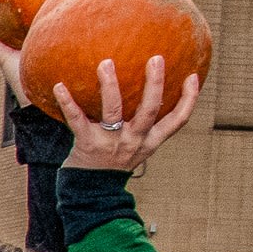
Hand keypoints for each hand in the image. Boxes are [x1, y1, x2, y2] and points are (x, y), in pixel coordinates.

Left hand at [55, 56, 199, 171]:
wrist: (91, 193)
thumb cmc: (113, 163)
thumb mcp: (136, 148)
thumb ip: (143, 126)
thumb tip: (148, 94)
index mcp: (149, 142)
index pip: (177, 121)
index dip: (189, 99)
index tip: (193, 76)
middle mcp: (134, 141)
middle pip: (149, 110)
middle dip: (154, 83)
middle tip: (156, 58)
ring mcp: (110, 142)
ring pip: (114, 110)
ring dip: (109, 85)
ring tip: (105, 63)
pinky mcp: (87, 144)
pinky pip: (76, 119)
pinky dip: (67, 102)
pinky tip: (59, 86)